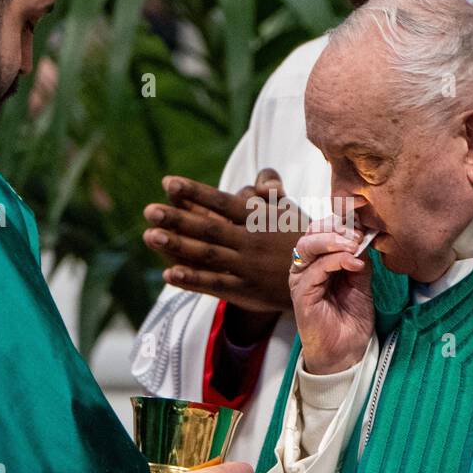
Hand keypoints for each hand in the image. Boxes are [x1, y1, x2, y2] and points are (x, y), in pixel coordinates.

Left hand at [143, 169, 307, 315]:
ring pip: (207, 254)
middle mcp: (250, 241)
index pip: (221, 201)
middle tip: (149, 210)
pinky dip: (192, 279)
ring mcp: (247, 266)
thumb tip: (260, 183)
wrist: (324, 277)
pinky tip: (168, 273)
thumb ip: (271, 191)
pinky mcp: (246, 290)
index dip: (195, 192)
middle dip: (177, 218)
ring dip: (177, 246)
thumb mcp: (290, 209)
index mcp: (259, 218)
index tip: (168, 182)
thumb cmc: (302, 237)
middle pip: (208, 227)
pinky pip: (215, 283)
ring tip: (149, 235)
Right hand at [289, 219, 373, 374]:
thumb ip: (360, 259)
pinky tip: (354, 264)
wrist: (347, 351)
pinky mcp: (301, 295)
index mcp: (318, 261)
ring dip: (334, 240)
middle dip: (337, 227)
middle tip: (359, 233)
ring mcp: (301, 280)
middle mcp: (305, 267)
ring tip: (355, 245)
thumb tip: (365, 236)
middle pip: (311, 231)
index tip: (364, 223)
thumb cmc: (350, 319)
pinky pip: (314, 269)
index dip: (341, 221)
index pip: (322, 229)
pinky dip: (336, 261)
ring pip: (308, 245)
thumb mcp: (362, 282)